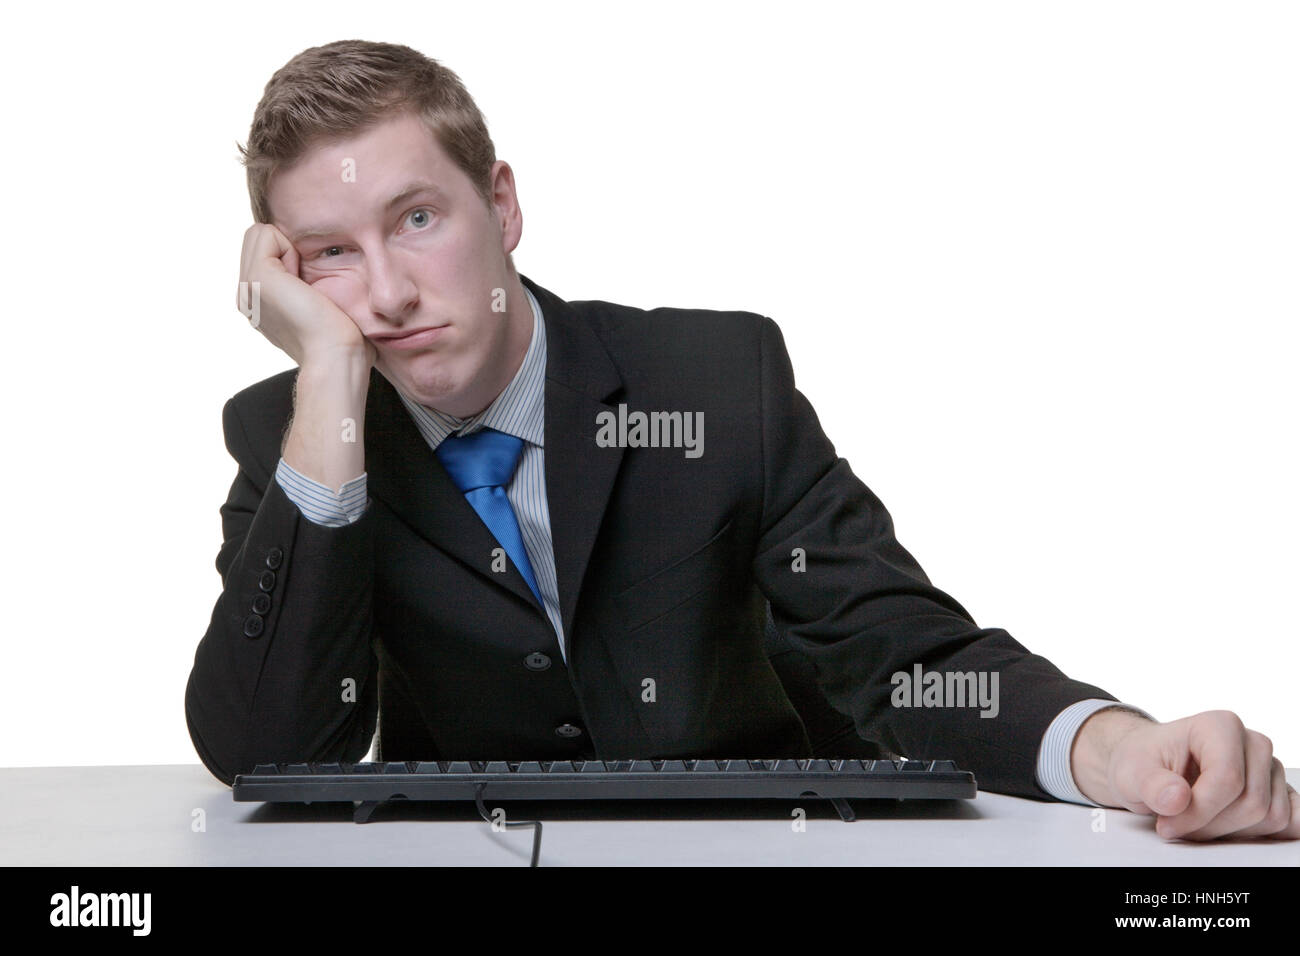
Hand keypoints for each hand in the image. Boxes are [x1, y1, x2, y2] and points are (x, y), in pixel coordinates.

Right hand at [236, 223, 376, 368]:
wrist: (336, 358)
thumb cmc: (341, 339)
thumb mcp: (317, 306)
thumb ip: (303, 286)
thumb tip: (310, 271)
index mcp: (259, 302)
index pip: (264, 250)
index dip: (291, 256)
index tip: (310, 290)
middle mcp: (247, 295)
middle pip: (257, 238)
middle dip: (286, 248)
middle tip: (307, 284)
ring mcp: (248, 287)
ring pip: (259, 234)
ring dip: (288, 249)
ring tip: (304, 284)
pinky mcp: (258, 278)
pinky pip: (267, 234)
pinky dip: (290, 250)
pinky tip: (303, 283)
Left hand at [1072, 708, 1298, 840]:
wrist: (1150, 767)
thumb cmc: (1143, 764)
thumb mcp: (1131, 773)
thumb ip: (1151, 785)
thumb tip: (1176, 797)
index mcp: (1221, 726)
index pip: (1228, 781)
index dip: (1198, 812)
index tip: (1166, 824)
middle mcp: (1252, 742)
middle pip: (1253, 804)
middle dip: (1211, 825)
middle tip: (1177, 823)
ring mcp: (1269, 768)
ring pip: (1270, 818)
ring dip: (1229, 832)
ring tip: (1195, 820)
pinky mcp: (1278, 791)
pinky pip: (1288, 822)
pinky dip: (1258, 834)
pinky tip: (1226, 827)